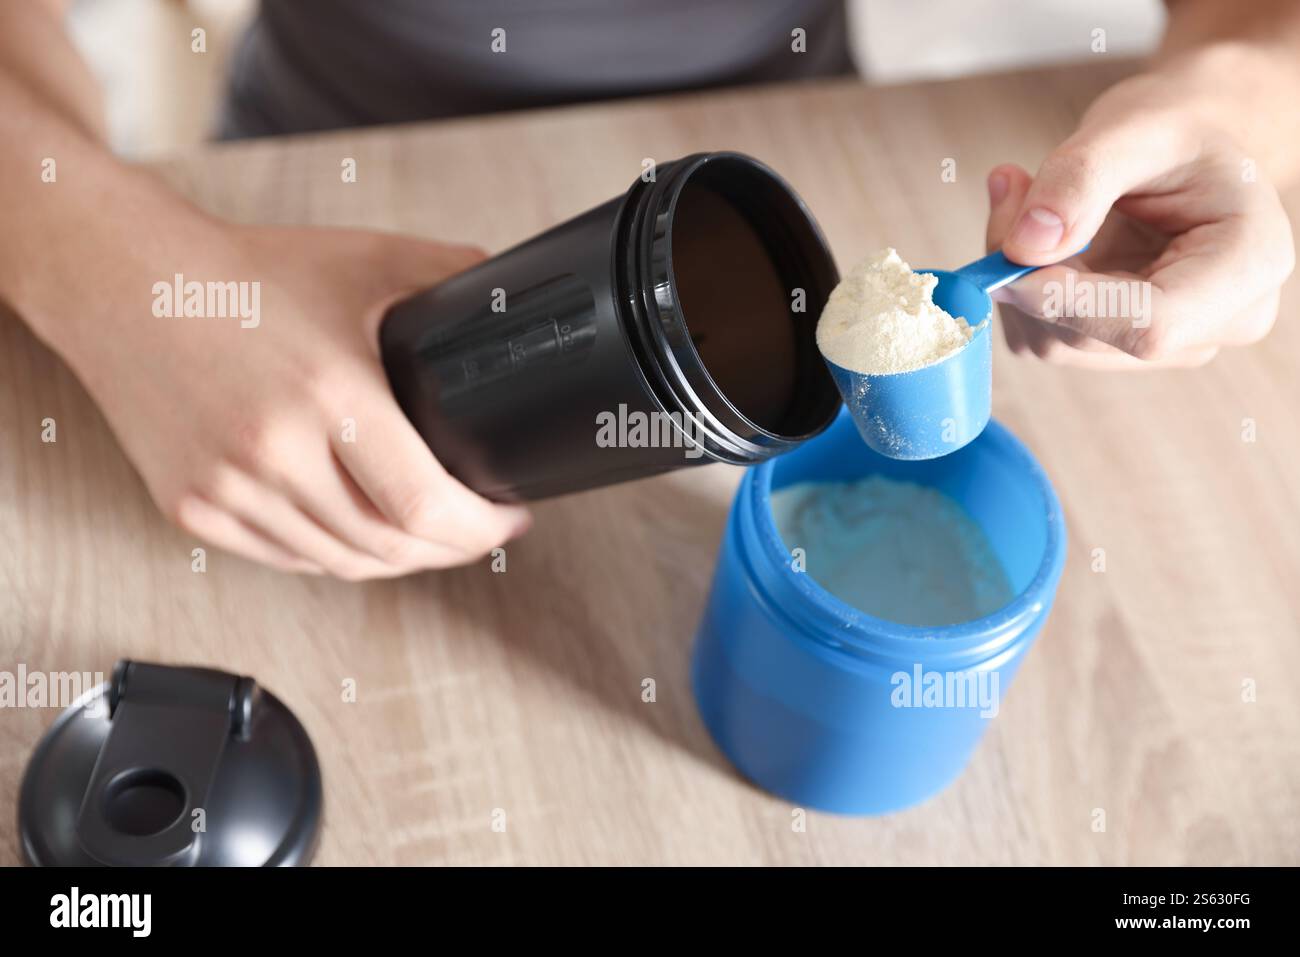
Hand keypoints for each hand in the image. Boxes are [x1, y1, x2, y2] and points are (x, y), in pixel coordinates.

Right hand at [56, 222, 531, 578]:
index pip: (423, 507)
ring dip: (397, 559)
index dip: (480, 529)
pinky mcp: (192, 508)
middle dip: (451, 550)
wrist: (126, 281)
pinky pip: (287, 558)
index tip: (509, 520)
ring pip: (339, 563)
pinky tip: (362, 532)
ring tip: (429, 535)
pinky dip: (335, 554)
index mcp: (327, 394)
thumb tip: (507, 303)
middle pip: (387, 548)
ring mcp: (225, 489)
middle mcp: (272, 452)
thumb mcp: (364, 260)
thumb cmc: (249, 273)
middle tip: (479, 530)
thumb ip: (446, 277)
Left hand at [985, 70, 1294, 367]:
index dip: (1065, 301)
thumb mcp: (1134, 128)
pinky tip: (1038, 234)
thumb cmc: (1175, 131)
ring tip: (1030, 199)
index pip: (1149, 324)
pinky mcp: (1119, 346)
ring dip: (1018, 276)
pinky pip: (1042, 334)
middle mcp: (1217, 321)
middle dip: (1028, 273)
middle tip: (1011, 189)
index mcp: (1247, 264)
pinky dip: (1020, 287)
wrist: (1185, 147)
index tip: (1008, 253)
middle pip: (1088, 336)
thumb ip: (1079, 179)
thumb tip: (1026, 245)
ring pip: (1053, 341)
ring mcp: (1169, 344)